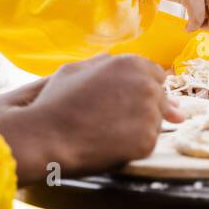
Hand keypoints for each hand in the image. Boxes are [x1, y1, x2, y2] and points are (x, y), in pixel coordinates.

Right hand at [0, 54, 184, 183]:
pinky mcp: (146, 142)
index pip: (156, 74)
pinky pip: (148, 142)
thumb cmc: (58, 101)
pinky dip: (136, 145)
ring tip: (111, 131)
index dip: (144, 86)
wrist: (48, 136)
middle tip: (121, 119)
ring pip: (156, 121)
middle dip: (146, 106)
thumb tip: (119, 63)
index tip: (134, 98)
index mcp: (131, 64)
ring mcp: (148, 115)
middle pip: (160, 97)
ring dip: (141, 126)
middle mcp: (146, 86)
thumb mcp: (76, 69)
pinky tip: (113, 144)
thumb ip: (103, 63)